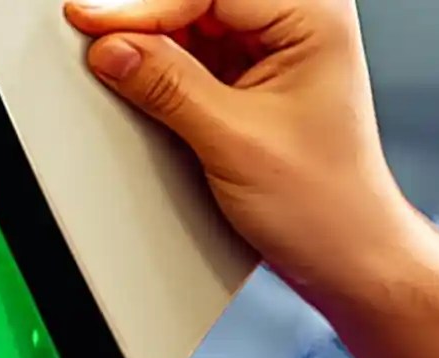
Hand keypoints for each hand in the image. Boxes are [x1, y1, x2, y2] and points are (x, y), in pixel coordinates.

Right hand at [64, 0, 420, 299]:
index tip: (94, 21)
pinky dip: (161, 60)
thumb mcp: (233, 140)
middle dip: (146, 15)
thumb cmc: (324, 201)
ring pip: (193, 19)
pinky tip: (137, 73)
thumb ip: (167, 87)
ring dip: (151, 36)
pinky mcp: (253, 74)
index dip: (145, 5)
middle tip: (94, 32)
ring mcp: (275, 46)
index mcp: (313, 16)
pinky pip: (195, 50)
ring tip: (112, 58)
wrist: (344, 252)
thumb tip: (112, 49)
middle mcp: (298, 21)